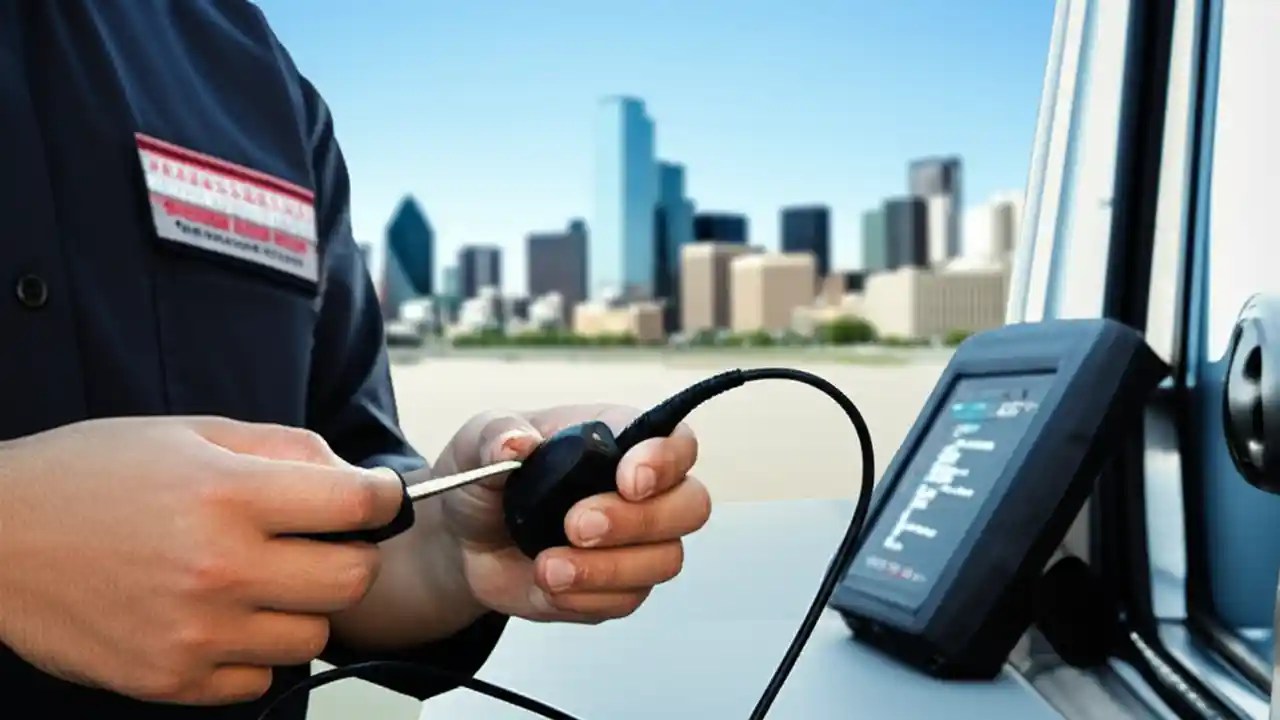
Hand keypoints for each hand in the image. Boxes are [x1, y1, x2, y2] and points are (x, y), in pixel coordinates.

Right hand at [0, 416, 403, 704]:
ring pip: (313, 636)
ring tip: (260, 580)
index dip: (382, 498)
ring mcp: (195, 633)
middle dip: (352, 555)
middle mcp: (218, 568)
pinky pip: (260, 678)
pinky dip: (254, 652)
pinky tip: (221, 616)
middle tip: (322, 542)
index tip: (377, 499)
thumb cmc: (91, 476)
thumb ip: (284, 448)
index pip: (358, 505)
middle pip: (353, 580)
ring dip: (302, 608)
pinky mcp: (171, 680)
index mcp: (228, 495)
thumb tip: (352, 476)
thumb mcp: (190, 433)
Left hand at [435, 405, 710, 622]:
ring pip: (664, 561)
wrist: (464, 539)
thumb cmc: (488, 476)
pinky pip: (624, 601)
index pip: (677, 442)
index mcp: (621, 439)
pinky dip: (584, 597)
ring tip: (546, 567)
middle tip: (577, 525)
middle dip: (639, 520)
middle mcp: (644, 491)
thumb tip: (515, 443)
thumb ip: (496, 434)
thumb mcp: (479, 442)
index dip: (665, 461)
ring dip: (607, 568)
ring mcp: (637, 544)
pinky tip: (545, 584)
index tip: (628, 479)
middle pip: (690, 506)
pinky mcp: (618, 588)